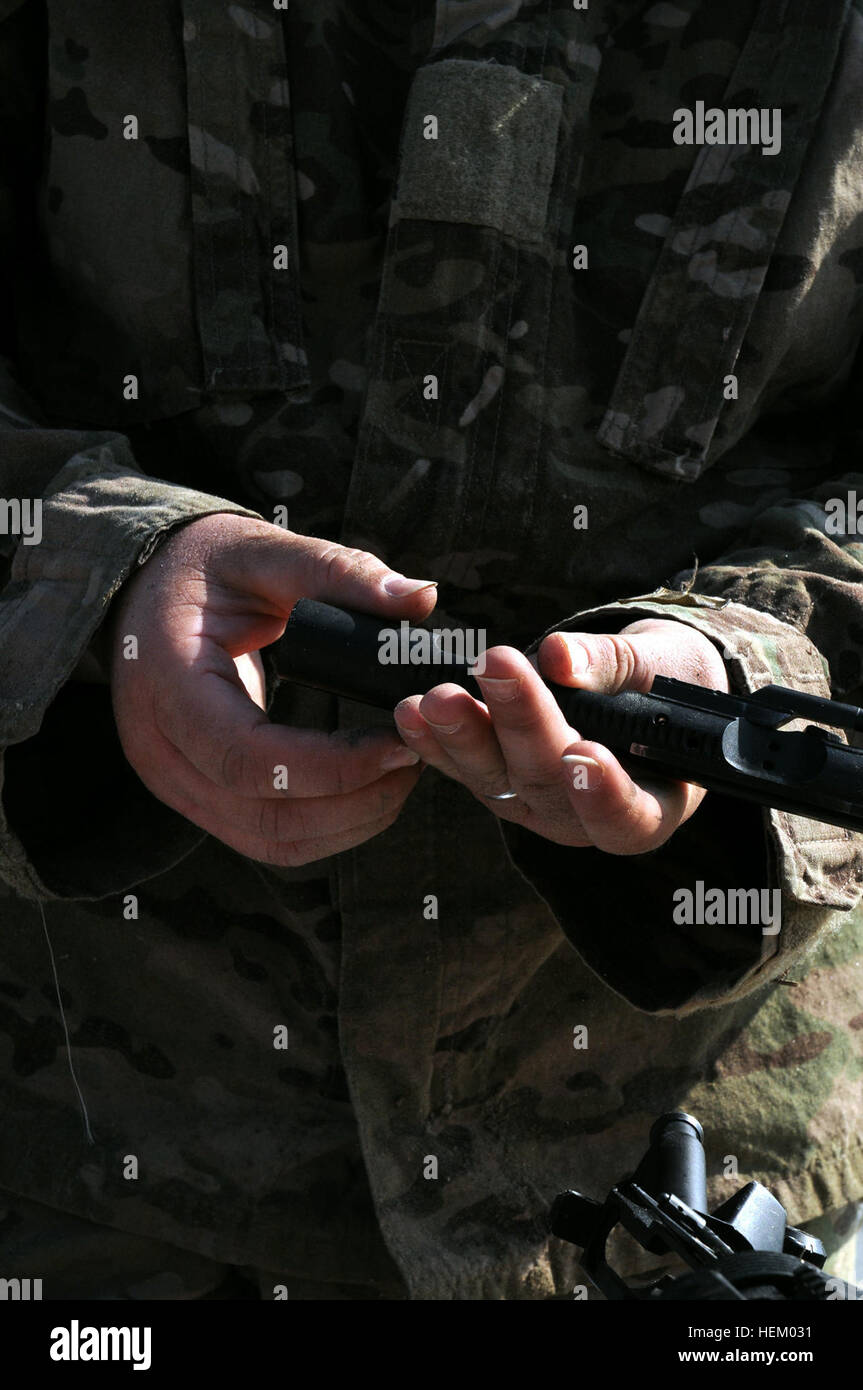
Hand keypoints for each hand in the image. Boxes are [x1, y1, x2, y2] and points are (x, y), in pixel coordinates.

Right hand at [109, 513, 437, 865]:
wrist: (144, 593)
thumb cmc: (204, 569)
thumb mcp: (261, 551)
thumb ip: (336, 572)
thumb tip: (421, 598)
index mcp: (166, 682)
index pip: (247, 757)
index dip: (332, 766)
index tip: (401, 743)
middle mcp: (159, 749)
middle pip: (264, 815)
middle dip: (355, 801)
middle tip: (417, 758)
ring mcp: (175, 783)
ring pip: (272, 840)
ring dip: (350, 822)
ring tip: (404, 772)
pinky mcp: (199, 798)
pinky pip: (269, 838)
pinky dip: (329, 827)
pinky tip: (372, 789)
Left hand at [392, 619, 728, 854]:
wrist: (641, 685)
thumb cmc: (669, 683)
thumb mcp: (663, 666)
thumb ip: (614, 666)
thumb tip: (559, 656)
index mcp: (650, 806)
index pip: (626, 817)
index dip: (603, 793)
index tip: (582, 753)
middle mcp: (584, 818)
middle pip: (548, 785)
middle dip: (518, 725)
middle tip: (495, 668)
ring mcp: (533, 804)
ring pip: (495, 781)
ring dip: (462, 737)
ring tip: (438, 697)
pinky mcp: (495, 781)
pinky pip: (462, 766)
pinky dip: (434, 740)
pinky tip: (410, 713)